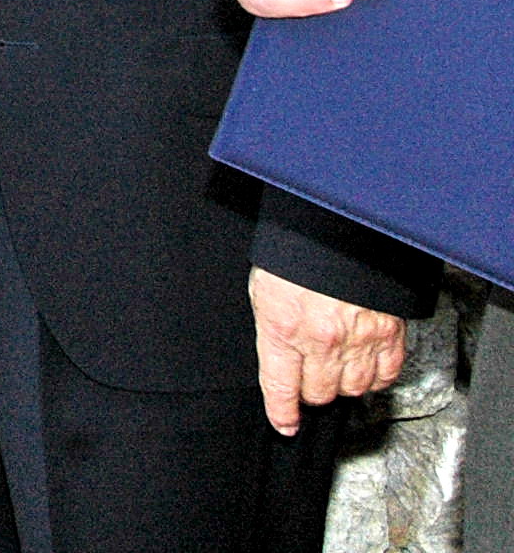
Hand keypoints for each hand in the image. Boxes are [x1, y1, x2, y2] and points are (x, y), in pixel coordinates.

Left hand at [252, 266, 406, 434]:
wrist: (341, 230)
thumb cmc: (298, 254)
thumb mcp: (265, 288)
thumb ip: (273, 325)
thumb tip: (279, 357)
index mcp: (284, 327)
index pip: (280, 387)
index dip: (282, 412)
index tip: (285, 424)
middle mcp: (322, 340)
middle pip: (319, 393)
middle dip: (311, 390)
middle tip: (310, 378)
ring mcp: (359, 339)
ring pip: (352, 388)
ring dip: (343, 384)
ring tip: (337, 368)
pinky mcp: (388, 333)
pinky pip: (385, 374)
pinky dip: (376, 377)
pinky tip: (365, 367)